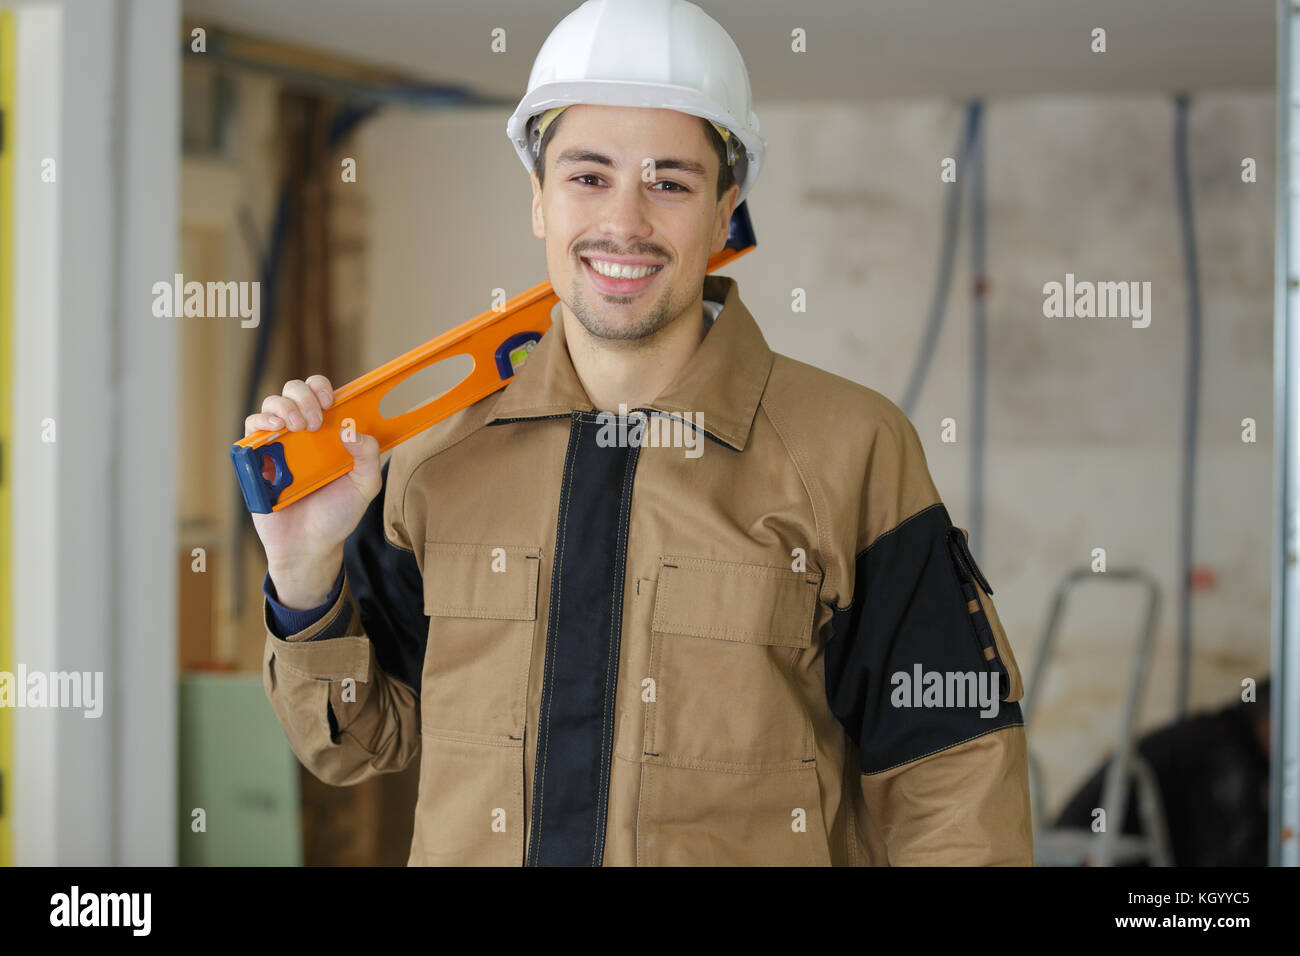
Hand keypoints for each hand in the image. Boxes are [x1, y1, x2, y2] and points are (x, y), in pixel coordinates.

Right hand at [244, 374, 381, 608]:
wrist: (309, 546)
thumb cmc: (337, 514)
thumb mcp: (364, 486)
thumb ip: (369, 456)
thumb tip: (352, 429)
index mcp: (329, 433)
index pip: (321, 394)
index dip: (322, 389)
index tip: (331, 402)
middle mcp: (302, 433)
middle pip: (294, 391)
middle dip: (304, 395)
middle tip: (314, 421)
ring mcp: (278, 444)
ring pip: (272, 403)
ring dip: (283, 406)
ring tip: (295, 426)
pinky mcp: (256, 460)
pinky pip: (251, 429)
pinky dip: (261, 422)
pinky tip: (275, 429)